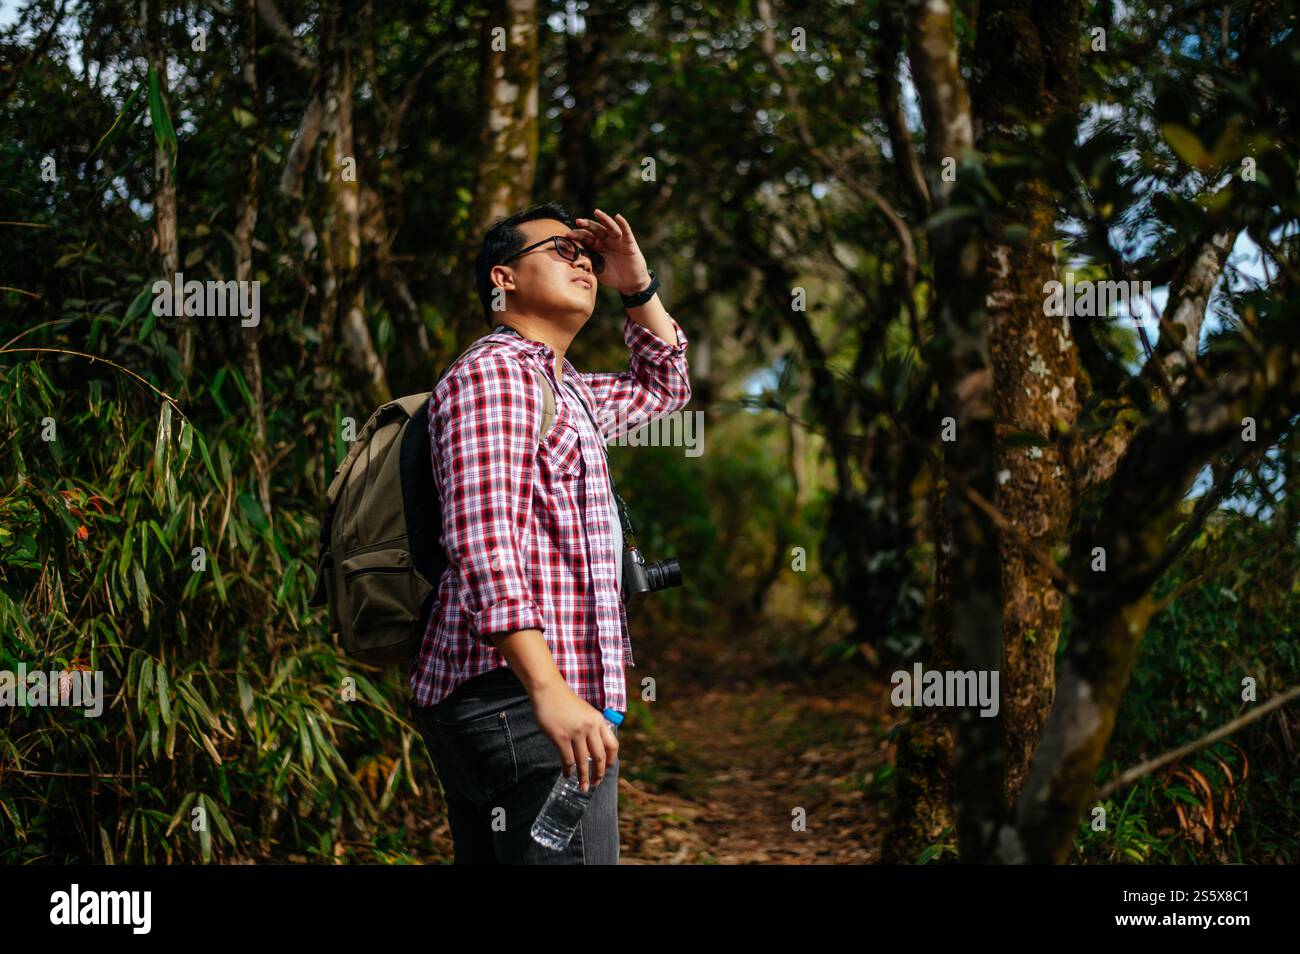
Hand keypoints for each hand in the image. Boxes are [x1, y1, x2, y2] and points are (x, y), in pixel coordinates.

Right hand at [530, 677, 617, 791]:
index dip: (611, 760)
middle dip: (599, 774)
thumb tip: (595, 749)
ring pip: (583, 762)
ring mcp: (575, 733)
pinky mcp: (561, 737)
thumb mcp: (586, 712)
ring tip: (582, 786)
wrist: (548, 690)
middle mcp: (590, 727)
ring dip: (584, 777)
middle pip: (600, 757)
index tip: (607, 768)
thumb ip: (593, 727)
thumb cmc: (566, 701)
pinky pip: (567, 760)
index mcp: (599, 720)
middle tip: (596, 783)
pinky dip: (568, 770)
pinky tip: (567, 774)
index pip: (612, 745)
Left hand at [566, 209, 650, 295]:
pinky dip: (623, 224)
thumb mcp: (597, 269)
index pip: (585, 237)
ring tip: (596, 212)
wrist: (629, 283)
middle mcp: (606, 240)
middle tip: (578, 221)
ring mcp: (617, 240)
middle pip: (595, 229)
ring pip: (610, 227)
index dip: (577, 235)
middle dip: (587, 225)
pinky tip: (618, 217)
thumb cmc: (612, 276)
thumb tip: (573, 260)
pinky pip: (626, 231)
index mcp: (596, 246)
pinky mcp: (629, 242)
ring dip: (604, 219)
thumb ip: (588, 262)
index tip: (567, 235)